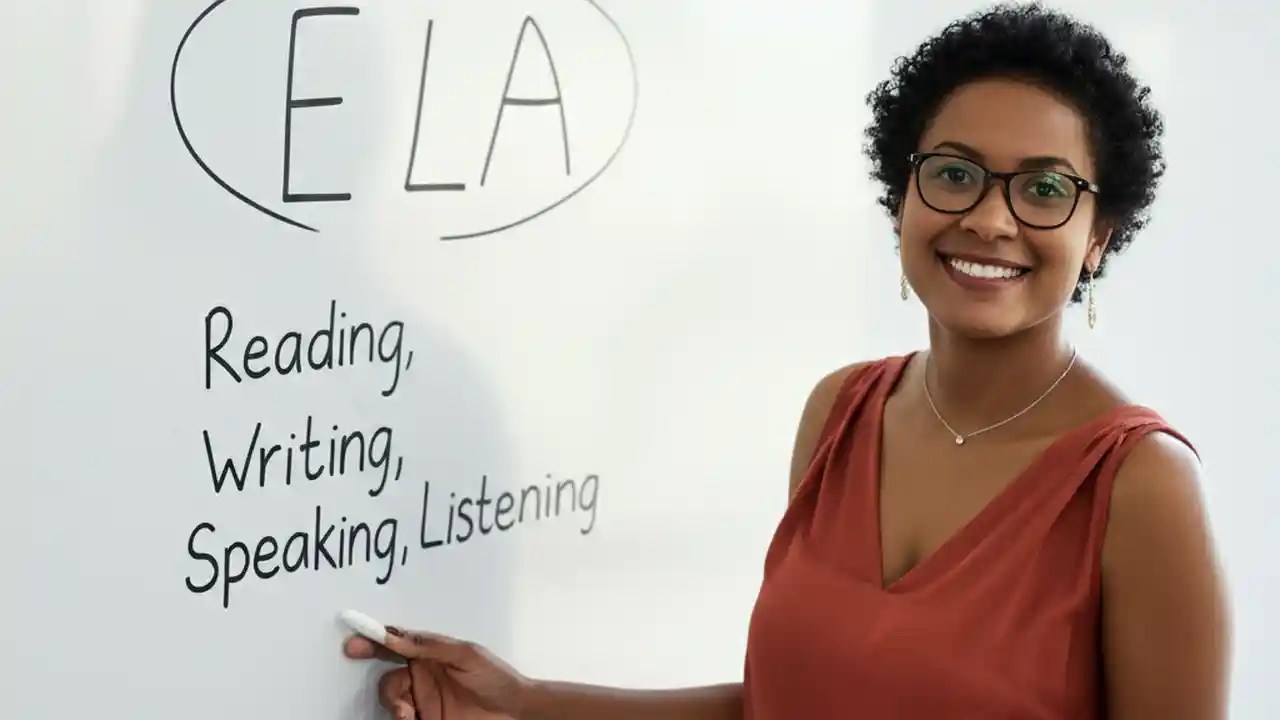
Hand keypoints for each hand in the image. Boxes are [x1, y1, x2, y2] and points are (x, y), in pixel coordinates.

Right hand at [343, 626, 534, 719]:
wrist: (515, 710)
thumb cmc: (495, 677)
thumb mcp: (465, 654)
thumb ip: (429, 646)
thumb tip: (395, 636)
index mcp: (429, 655)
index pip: (395, 645)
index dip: (373, 641)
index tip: (354, 644)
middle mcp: (422, 677)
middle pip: (388, 679)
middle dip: (387, 689)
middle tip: (400, 703)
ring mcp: (423, 701)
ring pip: (392, 702)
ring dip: (396, 708)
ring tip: (409, 716)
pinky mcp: (428, 719)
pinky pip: (403, 718)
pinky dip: (402, 719)